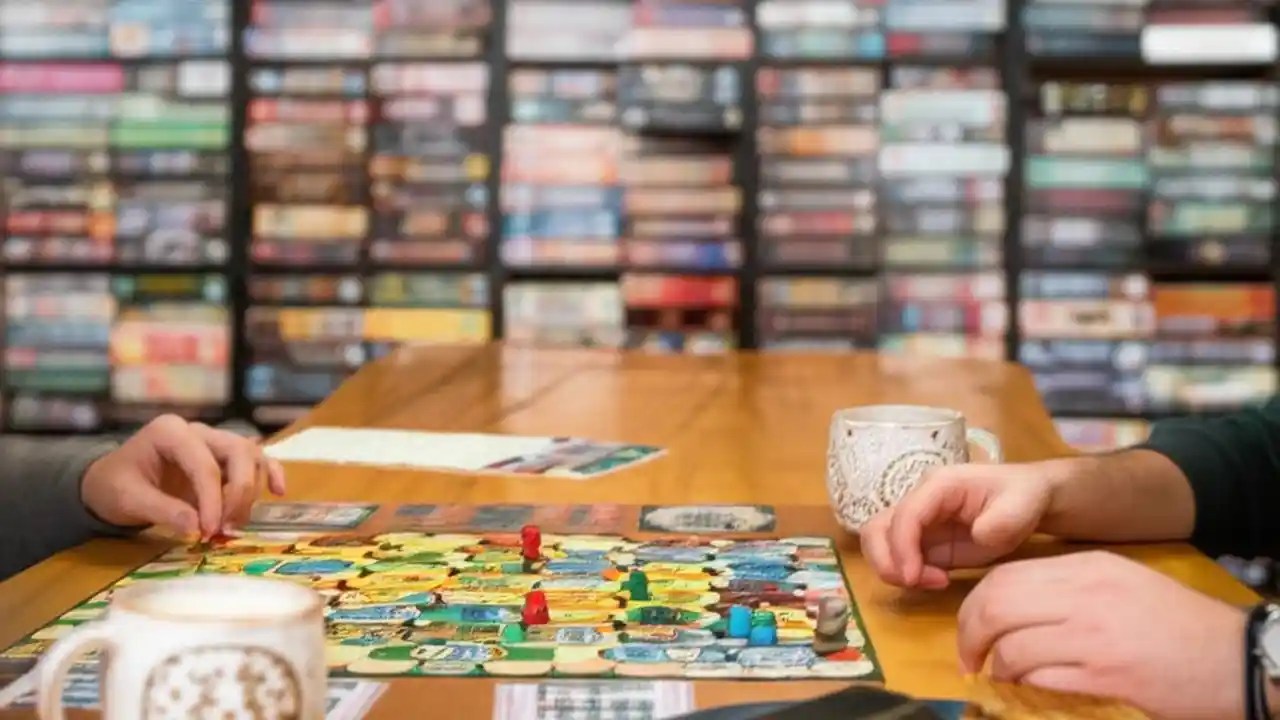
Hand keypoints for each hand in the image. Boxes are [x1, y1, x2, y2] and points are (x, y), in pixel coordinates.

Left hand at [80, 415, 286, 539]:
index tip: (208, 531)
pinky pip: (256, 461)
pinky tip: (279, 492)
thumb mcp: (127, 500)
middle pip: (238, 453)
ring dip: (250, 492)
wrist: (109, 483)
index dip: (212, 500)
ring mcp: (214, 442)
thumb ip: (161, 510)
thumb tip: (197, 527)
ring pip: (251, 457)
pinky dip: (270, 474)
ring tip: (233, 525)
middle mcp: (198, 431)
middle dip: (238, 493)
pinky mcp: (224, 459)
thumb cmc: (114, 486)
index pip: (204, 464)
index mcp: (170, 432)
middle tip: (225, 528)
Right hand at [860, 462, 1057, 588]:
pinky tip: (939, 581)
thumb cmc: (1023, 498)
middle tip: (914, 582)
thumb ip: (1000, 521)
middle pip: (876, 527)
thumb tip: (977, 535)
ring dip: (894, 568)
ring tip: (931, 582)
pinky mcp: (925, 542)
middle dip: (885, 559)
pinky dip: (909, 575)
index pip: (905, 513)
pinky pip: (900, 559)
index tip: (914, 578)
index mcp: (939, 485)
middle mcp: (920, 500)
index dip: (902, 546)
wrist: (1029, 501)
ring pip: (881, 543)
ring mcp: (919, 522)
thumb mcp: (1020, 507)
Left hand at [959, 551, 1244, 719]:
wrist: (1236, 656)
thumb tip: (1016, 609)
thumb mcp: (1121, 585)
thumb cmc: (1178, 625)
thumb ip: (1069, 589)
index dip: (975, 606)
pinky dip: (1023, 683)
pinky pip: (1040, 676)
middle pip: (996, 604)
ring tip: (999, 675)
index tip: (971, 629)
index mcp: (1087, 569)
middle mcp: (1084, 595)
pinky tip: (1027, 688)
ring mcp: (1093, 635)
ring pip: (1011, 644)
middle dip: (969, 634)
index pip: (1004, 577)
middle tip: (969, 657)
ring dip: (996, 665)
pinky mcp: (1106, 674)